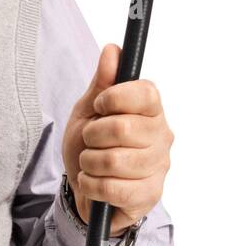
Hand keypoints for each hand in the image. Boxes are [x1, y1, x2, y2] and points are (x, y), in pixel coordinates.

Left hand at [62, 43, 173, 236]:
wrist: (83, 189)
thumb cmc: (90, 146)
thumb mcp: (88, 112)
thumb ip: (102, 84)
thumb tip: (113, 50)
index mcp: (150, 110)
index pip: (146, 93)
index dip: (116, 97)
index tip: (99, 106)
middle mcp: (162, 136)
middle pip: (124, 127)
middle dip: (93, 135)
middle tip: (90, 141)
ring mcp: (159, 167)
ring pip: (115, 160)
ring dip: (90, 163)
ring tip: (90, 164)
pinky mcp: (150, 195)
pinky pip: (114, 188)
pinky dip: (92, 185)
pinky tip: (92, 182)